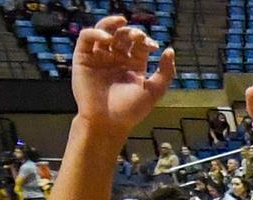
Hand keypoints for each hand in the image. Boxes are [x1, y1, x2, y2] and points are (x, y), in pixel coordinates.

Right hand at [70, 16, 173, 136]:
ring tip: (123, 24)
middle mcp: (115, 60)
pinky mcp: (83, 58)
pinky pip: (86, 38)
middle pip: (123, 36)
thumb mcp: (154, 90)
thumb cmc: (130, 110)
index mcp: (132, 66)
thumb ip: (165, 72)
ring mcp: (99, 58)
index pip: (139, 45)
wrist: (108, 122)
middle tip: (139, 36)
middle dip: (132, 32)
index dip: (146, 40)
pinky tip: (108, 37)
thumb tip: (170, 50)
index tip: (153, 46)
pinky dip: (96, 32)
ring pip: (104, 32)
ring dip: (113, 25)